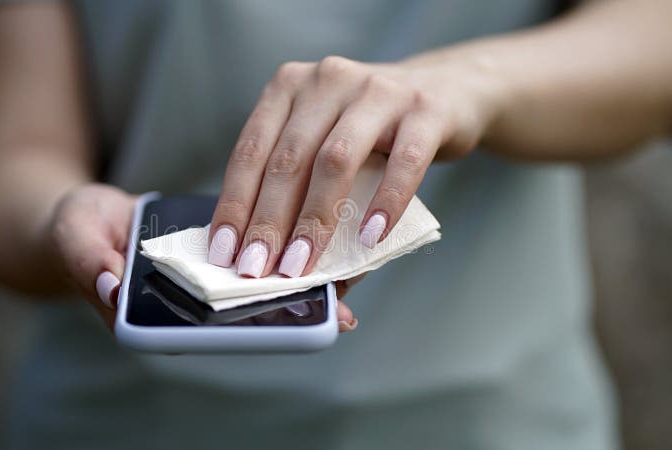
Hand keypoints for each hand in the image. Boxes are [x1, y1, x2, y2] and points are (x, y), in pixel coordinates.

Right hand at [49, 183, 358, 331]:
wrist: (89, 216)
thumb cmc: (76, 231)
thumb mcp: (74, 238)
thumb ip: (87, 262)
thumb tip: (111, 287)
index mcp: (156, 315)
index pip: (209, 333)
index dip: (252, 332)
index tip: (293, 327)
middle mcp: (187, 304)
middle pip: (244, 316)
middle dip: (291, 313)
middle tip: (341, 313)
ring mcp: (205, 282)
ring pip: (255, 291)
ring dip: (298, 283)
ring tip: (346, 277)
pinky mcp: (216, 257)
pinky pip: (253, 256)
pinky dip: (284, 249)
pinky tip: (319, 237)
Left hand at [209, 55, 497, 277]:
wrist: (445, 93)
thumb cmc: (371, 132)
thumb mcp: (329, 147)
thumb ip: (302, 194)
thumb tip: (282, 272)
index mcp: (290, 87)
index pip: (250, 151)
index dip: (235, 205)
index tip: (226, 254)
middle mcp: (328, 80)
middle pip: (288, 159)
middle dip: (268, 222)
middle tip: (258, 268)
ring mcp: (378, 91)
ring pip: (335, 159)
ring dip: (315, 219)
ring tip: (302, 263)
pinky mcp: (425, 111)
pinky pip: (403, 162)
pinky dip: (385, 203)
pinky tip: (370, 238)